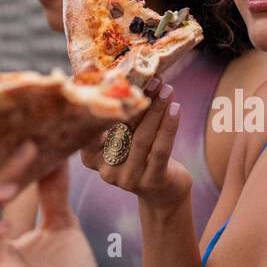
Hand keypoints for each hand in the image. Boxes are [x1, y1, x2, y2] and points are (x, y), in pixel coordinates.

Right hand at [81, 77, 191, 213]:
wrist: (163, 193)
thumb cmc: (141, 156)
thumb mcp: (125, 137)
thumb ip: (120, 115)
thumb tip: (125, 73)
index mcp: (91, 157)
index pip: (94, 126)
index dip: (106, 101)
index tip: (117, 77)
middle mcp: (105, 170)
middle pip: (122, 128)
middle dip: (138, 100)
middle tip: (151, 78)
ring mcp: (128, 179)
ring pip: (142, 137)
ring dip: (156, 109)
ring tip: (167, 88)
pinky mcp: (151, 182)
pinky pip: (161, 149)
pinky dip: (169, 126)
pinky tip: (176, 108)